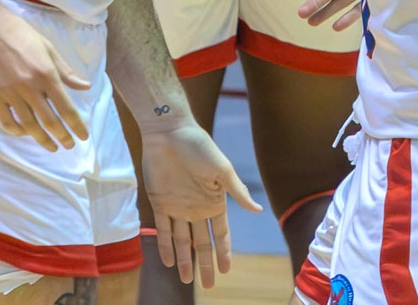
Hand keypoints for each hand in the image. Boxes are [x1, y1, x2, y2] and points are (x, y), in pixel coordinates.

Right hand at [0, 2, 91, 151]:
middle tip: (69, 145)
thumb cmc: (18, 33)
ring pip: (29, 125)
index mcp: (46, 74)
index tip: (83, 137)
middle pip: (49, 121)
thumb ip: (65, 71)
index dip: (76, 125)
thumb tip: (85, 86)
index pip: (66, 107)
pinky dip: (17, 132)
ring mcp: (9, 93)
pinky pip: (7, 121)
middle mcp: (30, 87)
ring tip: (51, 146)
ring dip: (42, 139)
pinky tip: (25, 134)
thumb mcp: (47, 47)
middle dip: (62, 136)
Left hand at [139, 121, 262, 286]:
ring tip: (186, 280)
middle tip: (209, 285)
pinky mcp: (159, 203)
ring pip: (182, 241)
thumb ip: (237, 192)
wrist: (169, 132)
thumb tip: (258, 211)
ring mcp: (177, 207)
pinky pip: (162, 230)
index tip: (227, 270)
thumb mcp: (222, 170)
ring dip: (184, 260)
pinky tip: (168, 262)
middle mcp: (196, 208)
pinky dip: (165, 246)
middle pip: (202, 242)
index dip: (224, 252)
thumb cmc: (199, 147)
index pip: (221, 233)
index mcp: (214, 201)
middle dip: (206, 264)